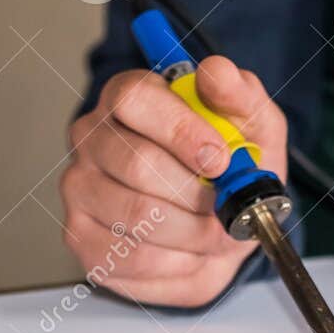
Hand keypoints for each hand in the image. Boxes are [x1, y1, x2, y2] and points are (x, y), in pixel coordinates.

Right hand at [62, 56, 287, 306]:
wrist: (221, 229)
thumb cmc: (230, 172)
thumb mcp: (253, 128)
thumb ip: (240, 96)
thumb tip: (217, 71)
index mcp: (128, 97)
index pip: (133, 99)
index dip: (180, 130)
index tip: (221, 158)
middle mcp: (92, 139)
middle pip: (136, 162)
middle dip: (196, 193)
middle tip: (225, 206)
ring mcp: (80, 189)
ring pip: (137, 214)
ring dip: (193, 232)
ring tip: (215, 233)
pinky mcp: (82, 239)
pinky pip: (133, 256)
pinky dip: (178, 262)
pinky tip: (192, 253)